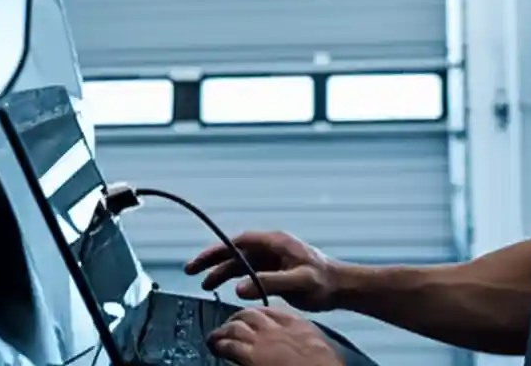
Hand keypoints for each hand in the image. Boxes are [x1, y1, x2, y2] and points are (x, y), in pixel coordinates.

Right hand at [184, 231, 342, 311]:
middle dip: (213, 259)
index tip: (200, 260)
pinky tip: (224, 288)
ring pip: (240, 263)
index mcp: (276, 242)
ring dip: (221, 271)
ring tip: (203, 284)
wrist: (340, 287)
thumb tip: (239, 287)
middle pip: (235, 250)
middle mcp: (271, 247)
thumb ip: (270, 283)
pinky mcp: (275, 271)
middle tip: (190, 270)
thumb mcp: (298, 281)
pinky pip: (249, 272)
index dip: (217, 250)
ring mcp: (272, 259)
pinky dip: (234, 279)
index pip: (239, 242)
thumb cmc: (324, 281)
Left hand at [207, 307, 343, 365]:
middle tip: (231, 326)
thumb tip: (297, 347)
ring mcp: (262, 341)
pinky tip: (216, 347)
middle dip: (238, 318)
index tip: (252, 319)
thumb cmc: (324, 365)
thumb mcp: (318, 347)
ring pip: (236, 326)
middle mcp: (277, 328)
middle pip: (251, 314)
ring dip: (224, 330)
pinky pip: (229, 344)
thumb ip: (303, 341)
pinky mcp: (250, 356)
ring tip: (218, 336)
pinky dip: (220, 344)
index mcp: (296, 325)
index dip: (258, 314)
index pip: (271, 311)